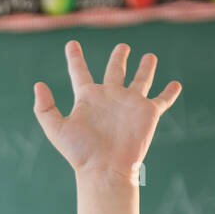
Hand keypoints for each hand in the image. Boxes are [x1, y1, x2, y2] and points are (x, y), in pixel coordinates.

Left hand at [33, 40, 180, 182]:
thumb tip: (38, 84)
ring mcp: (130, 104)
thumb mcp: (56, 129)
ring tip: (149, 56)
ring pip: (141, 79)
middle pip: (115, 71)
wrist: (105, 169)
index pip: (80, 72)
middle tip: (123, 47)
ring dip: (146, 68)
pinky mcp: (148, 113)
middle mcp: (110, 97)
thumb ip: (45, 108)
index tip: (71, 44)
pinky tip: (176, 84)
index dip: (75, 58)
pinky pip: (162, 100)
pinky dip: (169, 92)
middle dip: (119, 57)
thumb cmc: (81, 153)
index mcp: (88, 98)